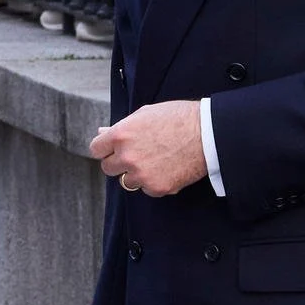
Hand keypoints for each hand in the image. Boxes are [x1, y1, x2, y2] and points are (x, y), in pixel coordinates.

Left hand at [90, 100, 206, 196]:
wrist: (208, 134)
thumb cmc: (179, 118)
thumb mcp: (146, 114)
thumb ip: (122, 127)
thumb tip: (103, 132)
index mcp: (121, 135)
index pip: (96, 149)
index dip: (106, 148)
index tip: (113, 148)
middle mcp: (127, 156)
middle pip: (108, 168)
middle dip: (119, 162)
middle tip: (137, 154)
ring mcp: (142, 174)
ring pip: (127, 181)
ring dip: (136, 174)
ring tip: (155, 161)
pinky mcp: (157, 187)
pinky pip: (147, 189)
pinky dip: (154, 182)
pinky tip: (167, 168)